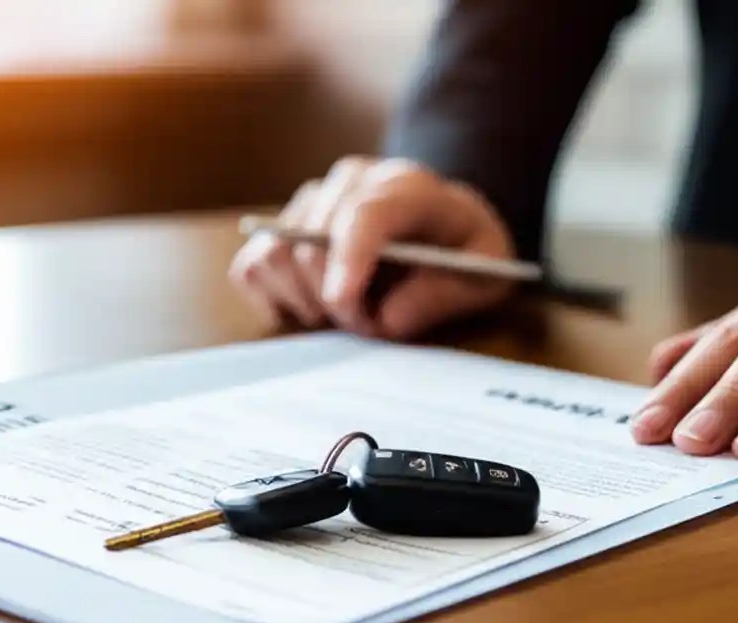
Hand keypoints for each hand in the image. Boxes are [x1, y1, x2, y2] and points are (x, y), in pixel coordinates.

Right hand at [228, 156, 516, 338]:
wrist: (441, 227)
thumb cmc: (463, 250)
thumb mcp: (485, 274)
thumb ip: (445, 295)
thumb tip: (386, 318)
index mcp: (407, 185)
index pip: (367, 213)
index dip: (350, 259)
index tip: (344, 304)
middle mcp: (350, 181)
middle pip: (314, 241)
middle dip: (337, 301)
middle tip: (368, 327)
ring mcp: (310, 200)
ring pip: (276, 252)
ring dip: (304, 302)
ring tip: (342, 315)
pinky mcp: (282, 225)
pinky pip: (251, 265)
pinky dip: (271, 297)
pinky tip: (308, 308)